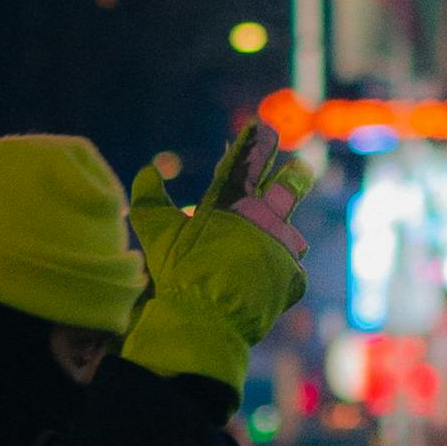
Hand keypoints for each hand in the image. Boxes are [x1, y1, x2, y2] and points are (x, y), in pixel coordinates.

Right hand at [123, 130, 314, 393]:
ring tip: (265, 255)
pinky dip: (277, 281)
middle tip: (300, 167)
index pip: (242, 166)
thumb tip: (147, 169)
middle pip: (287, 187)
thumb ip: (150, 199)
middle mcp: (261, 218)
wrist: (205, 319)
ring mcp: (281, 246)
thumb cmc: (178, 274)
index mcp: (229, 204)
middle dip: (294, 175)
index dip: (253, 145)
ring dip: (280, 242)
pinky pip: (290, 274)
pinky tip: (260, 291)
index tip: (261, 126)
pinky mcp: (293, 276)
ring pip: (289, 237)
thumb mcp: (157, 234)